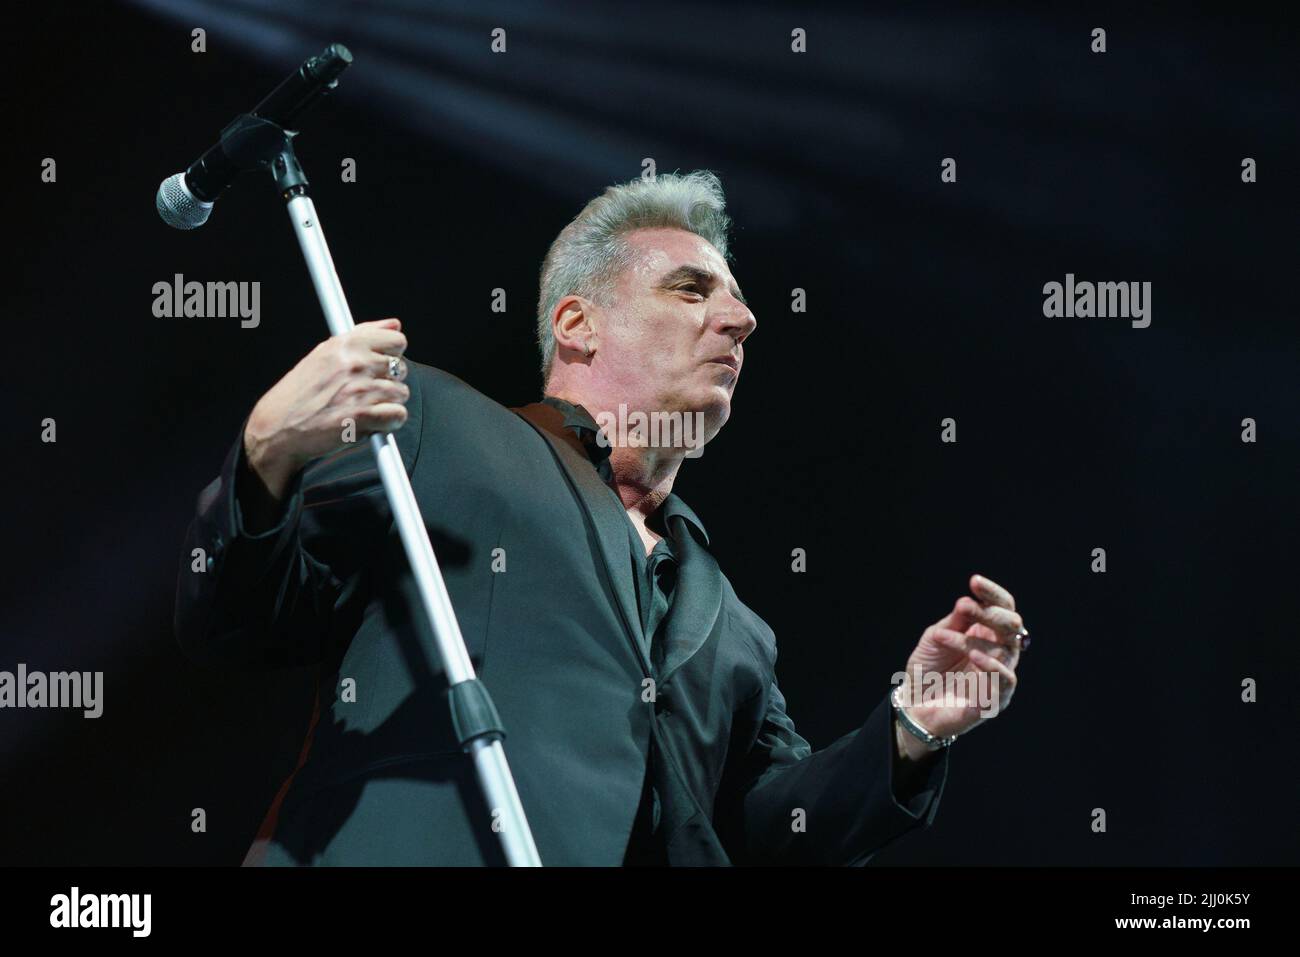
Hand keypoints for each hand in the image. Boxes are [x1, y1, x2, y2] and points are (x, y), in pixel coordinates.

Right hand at [243, 318, 409, 499]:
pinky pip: (398, 415)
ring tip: (363, 408)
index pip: (397, 340)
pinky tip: (373, 423)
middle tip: (365, 391)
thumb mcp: (326, 353)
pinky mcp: (363, 416)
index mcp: (346, 345)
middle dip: (387, 381)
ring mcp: (360, 389)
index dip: (391, 355)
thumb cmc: (301, 392)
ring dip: (387, 404)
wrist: (278, 426)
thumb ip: (364, 334)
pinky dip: (390, 423)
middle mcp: (355, 364)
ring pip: (401, 393)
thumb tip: (395, 324)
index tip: (379, 365)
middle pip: (401, 369)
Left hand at [895, 574, 1024, 743]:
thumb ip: (956, 621)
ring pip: (1005, 648)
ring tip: (943, 636)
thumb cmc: (927, 669)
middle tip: (964, 606)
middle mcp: (999, 652)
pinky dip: (992, 665)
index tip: (974, 582)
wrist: (913, 704)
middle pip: (1012, 624)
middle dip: (990, 612)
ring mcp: (999, 675)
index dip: (992, 594)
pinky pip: (1005, 679)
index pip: (1003, 608)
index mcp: (987, 634)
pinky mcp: (995, 698)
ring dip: (974, 638)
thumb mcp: (937, 637)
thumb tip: (971, 601)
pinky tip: (974, 655)